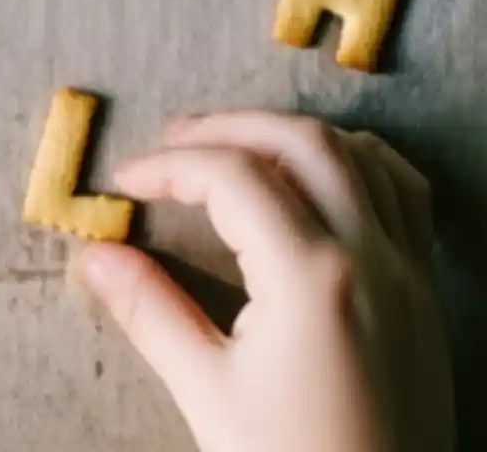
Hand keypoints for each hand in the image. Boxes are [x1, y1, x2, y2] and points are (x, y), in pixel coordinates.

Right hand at [78, 112, 453, 451]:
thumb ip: (150, 312)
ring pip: (361, 155)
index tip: (126, 182)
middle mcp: (371, 256)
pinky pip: (405, 193)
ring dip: (292, 135)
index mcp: (311, 277)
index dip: (170, 166)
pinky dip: (359, 162)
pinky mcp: (425, 292)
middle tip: (172, 143)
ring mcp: (408, 271)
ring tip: (238, 147)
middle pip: (302, 142)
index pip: (234, 176)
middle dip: (230, 127)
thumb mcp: (207, 392)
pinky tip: (324, 178)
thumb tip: (94, 256)